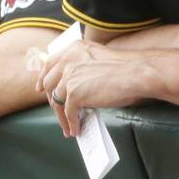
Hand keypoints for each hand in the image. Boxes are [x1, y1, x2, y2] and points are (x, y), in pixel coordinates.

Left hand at [37, 40, 158, 135]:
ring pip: (57, 101)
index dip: (44, 78)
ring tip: (69, 128)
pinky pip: (68, 112)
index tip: (41, 89)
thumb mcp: (98, 62)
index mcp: (74, 50)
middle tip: (58, 115)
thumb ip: (84, 69)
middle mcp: (68, 61)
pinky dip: (71, 123)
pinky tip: (76, 129)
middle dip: (52, 102)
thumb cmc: (126, 70)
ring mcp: (69, 77)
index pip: (50, 64)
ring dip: (62, 117)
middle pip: (50, 84)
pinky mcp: (74, 93)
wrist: (136, 75)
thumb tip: (75, 90)